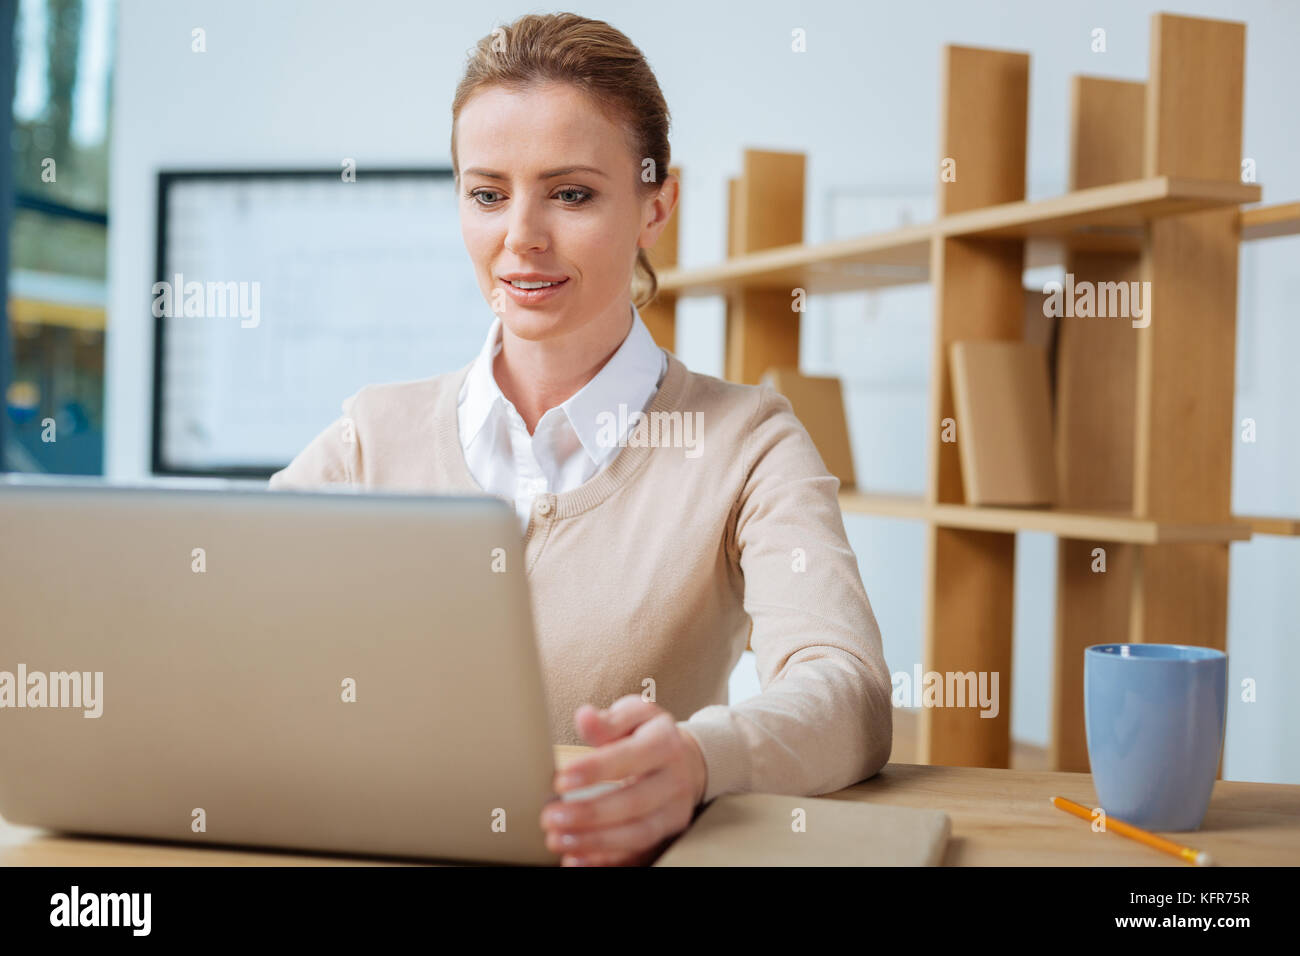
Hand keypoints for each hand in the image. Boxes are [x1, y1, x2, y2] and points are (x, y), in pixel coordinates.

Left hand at [539, 695, 708, 865]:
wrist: (688, 760)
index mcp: (664, 744)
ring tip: (557, 840)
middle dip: (589, 813)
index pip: (631, 757)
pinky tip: (575, 859)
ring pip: (636, 834)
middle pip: (633, 803)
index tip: (561, 780)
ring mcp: (673, 812)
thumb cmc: (650, 735)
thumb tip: (584, 717)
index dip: (596, 770)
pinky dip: (606, 860)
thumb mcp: (635, 715)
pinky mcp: (666, 834)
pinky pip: (637, 854)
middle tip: (551, 816)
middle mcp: (674, 780)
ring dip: (594, 842)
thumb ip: (609, 719)